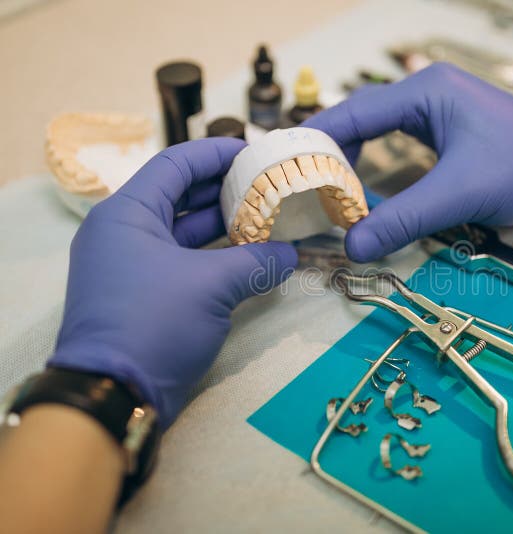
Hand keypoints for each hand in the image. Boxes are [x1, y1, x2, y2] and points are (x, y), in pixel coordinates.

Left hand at [49, 138, 297, 427]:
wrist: (113, 393)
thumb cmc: (154, 324)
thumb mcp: (211, 286)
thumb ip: (256, 262)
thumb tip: (289, 254)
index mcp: (127, 213)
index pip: (175, 164)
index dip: (217, 153)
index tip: (255, 151)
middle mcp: (123, 231)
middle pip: (178, 194)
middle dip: (225, 189)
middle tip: (267, 185)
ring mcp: (131, 265)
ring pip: (182, 230)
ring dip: (222, 224)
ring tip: (266, 217)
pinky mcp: (143, 294)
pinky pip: (182, 260)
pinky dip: (213, 255)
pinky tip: (248, 255)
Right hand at [305, 63, 512, 261]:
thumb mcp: (460, 195)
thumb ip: (403, 220)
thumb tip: (352, 247)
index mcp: (426, 92)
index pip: (354, 111)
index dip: (316, 140)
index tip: (283, 167)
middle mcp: (429, 93)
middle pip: (361, 117)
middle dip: (331, 152)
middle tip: (300, 188)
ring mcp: (442, 110)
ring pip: (380, 130)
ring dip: (354, 159)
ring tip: (327, 192)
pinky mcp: (453, 131)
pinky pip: (401, 142)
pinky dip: (379, 163)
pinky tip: (367, 188)